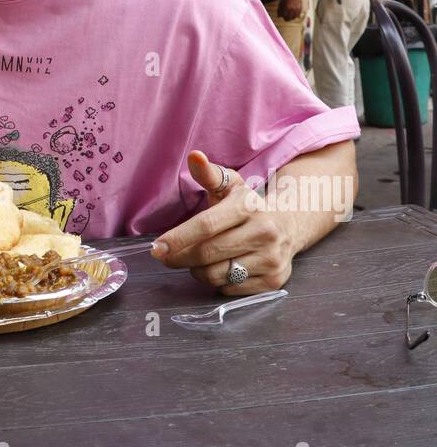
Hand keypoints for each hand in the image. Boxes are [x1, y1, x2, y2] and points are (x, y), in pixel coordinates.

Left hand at [150, 149, 294, 294]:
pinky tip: (220, 268)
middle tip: (167, 257)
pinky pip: (229, 290)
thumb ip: (209, 174)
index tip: (157, 247)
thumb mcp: (230, 186)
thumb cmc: (248, 206)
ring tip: (197, 260)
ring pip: (216, 275)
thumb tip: (194, 156)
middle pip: (207, 253)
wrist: (289, 225)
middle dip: (180, 257)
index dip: (178, 238)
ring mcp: (271, 258)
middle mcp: (265, 232)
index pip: (206, 226)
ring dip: (197, 271)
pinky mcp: (274, 281)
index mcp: (249, 206)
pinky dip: (217, 282)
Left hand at [278, 0, 303, 19]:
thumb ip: (279, 10)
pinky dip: (295, 15)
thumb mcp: (281, 2)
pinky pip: (297, 16)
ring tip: (289, 14)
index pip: (283, 16)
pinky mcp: (300, 9)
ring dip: (290, 17)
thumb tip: (279, 16)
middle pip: (288, 19)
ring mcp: (296, 9)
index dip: (281, 16)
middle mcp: (292, 9)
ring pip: (293, 18)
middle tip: (285, 15)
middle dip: (285, 18)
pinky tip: (293, 13)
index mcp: (286, 7)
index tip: (281, 14)